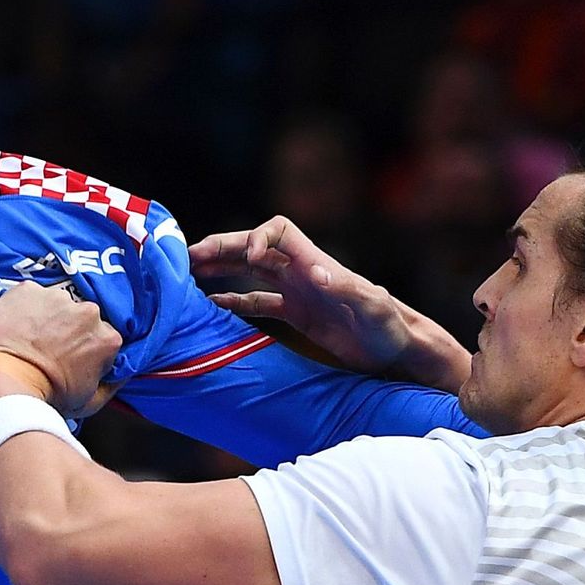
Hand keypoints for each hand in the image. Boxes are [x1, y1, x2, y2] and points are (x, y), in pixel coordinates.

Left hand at [0, 282, 121, 416]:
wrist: (6, 382)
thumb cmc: (46, 396)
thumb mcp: (89, 402)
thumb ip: (111, 384)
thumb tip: (119, 374)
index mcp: (106, 339)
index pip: (102, 338)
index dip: (86, 349)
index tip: (71, 359)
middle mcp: (87, 312)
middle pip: (80, 317)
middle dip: (67, 330)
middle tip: (47, 350)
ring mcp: (57, 297)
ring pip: (55, 304)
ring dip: (46, 317)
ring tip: (27, 340)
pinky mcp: (29, 289)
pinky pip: (29, 295)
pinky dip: (23, 308)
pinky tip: (14, 328)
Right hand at [190, 216, 408, 371]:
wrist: (398, 352)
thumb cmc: (390, 328)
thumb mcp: (372, 308)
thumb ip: (346, 289)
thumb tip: (317, 272)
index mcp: (316, 264)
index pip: (279, 231)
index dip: (256, 237)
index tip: (245, 259)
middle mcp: (302, 272)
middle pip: (254, 247)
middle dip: (221, 247)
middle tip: (187, 256)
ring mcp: (297, 292)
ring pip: (250, 271)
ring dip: (221, 268)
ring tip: (189, 274)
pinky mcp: (297, 313)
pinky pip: (258, 301)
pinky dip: (234, 300)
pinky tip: (213, 306)